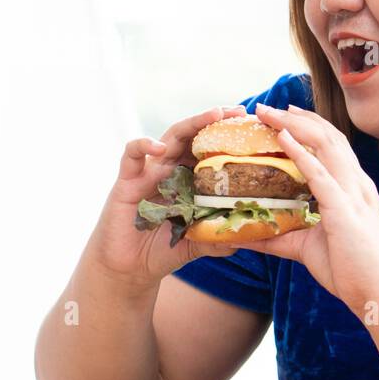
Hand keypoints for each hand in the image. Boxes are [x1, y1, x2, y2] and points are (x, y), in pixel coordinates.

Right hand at [88, 104, 250, 289]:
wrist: (129, 268)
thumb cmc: (163, 249)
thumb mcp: (199, 242)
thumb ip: (220, 238)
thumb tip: (248, 236)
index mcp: (189, 180)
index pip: (210, 151)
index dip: (228, 138)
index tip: (252, 126)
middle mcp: (170, 170)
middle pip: (193, 136)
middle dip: (214, 121)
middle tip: (237, 111)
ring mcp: (148, 173)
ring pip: (168, 138)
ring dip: (191, 123)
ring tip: (213, 114)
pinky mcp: (126, 182)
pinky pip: (132, 156)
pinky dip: (144, 146)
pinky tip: (160, 147)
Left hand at [234, 103, 378, 313]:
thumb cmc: (354, 273)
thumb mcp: (308, 249)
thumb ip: (279, 238)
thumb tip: (243, 236)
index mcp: (354, 190)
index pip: (332, 147)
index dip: (309, 128)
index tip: (284, 116)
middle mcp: (357, 184)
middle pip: (328, 137)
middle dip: (297, 118)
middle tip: (268, 106)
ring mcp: (354, 194)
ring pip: (326, 145)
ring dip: (295, 126)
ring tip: (269, 113)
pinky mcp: (346, 209)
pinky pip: (320, 173)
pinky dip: (301, 152)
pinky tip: (282, 138)